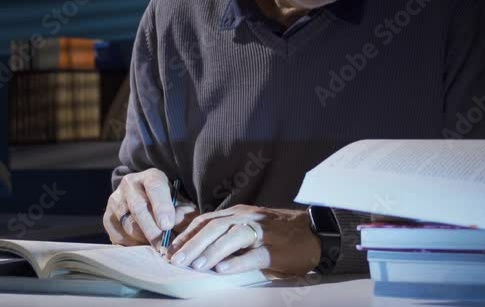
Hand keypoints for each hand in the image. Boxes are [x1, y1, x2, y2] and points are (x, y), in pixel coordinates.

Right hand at [104, 168, 197, 246]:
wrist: (143, 198)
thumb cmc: (168, 202)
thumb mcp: (179, 201)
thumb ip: (184, 212)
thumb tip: (183, 228)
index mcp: (151, 177)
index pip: (155, 187)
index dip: (161, 206)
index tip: (167, 225)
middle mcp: (130, 185)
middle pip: (139, 208)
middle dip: (152, 230)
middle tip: (164, 246)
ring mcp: (116, 201)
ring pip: (128, 225)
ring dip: (143, 240)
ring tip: (158, 251)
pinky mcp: (107, 218)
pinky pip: (118, 236)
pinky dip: (132, 246)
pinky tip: (144, 249)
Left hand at [165, 204, 320, 275]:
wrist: (314, 233)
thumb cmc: (281, 233)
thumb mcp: (251, 227)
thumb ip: (229, 232)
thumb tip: (201, 247)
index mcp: (239, 213)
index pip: (206, 220)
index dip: (187, 234)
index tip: (171, 249)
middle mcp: (247, 218)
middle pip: (214, 227)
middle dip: (192, 244)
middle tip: (175, 260)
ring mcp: (261, 232)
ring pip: (231, 237)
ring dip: (210, 251)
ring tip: (195, 266)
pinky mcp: (275, 249)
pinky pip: (253, 255)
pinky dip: (236, 262)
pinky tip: (221, 270)